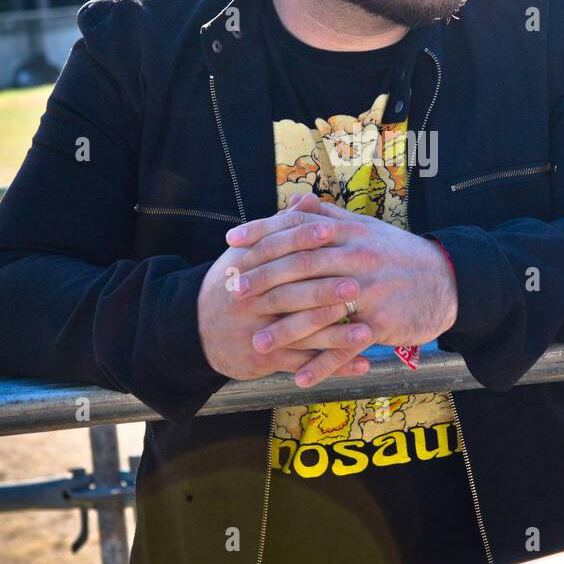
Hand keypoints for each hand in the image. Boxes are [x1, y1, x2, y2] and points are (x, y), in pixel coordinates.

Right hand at [197, 199, 373, 386]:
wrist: (195, 329)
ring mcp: (257, 331)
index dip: (302, 239)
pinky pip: (303, 363)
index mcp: (246, 267)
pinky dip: (334, 365)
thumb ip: (280, 228)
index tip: (331, 231)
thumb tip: (309, 198)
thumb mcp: (247, 253)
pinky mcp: (265, 358)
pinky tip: (362, 363)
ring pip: (299, 332)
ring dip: (335, 335)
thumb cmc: (234, 282)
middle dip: (323, 291)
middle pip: (288, 293)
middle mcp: (250, 299)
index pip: (274, 249)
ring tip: (368, 331)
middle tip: (356, 286)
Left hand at [224, 190, 458, 387]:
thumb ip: (329, 218)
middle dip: (264, 280)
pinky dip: (323, 364)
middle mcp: (358, 259)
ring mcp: (370, 293)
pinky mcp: (382, 324)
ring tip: (257, 344)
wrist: (448, 282)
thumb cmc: (401, 255)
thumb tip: (295, 201)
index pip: (298, 229)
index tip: (231, 242)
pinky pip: (346, 347)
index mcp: (351, 234)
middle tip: (233, 292)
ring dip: (286, 331)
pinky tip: (299, 377)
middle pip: (303, 268)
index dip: (262, 233)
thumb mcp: (368, 229)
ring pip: (321, 313)